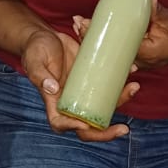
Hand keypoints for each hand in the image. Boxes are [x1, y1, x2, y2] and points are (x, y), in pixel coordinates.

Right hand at [20, 27, 132, 142]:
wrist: (45, 36)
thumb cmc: (35, 49)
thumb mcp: (34, 60)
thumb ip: (39, 74)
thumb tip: (52, 88)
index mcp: (53, 101)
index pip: (61, 123)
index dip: (74, 128)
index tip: (85, 124)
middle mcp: (70, 101)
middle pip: (88, 124)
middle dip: (106, 132)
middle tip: (123, 129)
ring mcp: (84, 91)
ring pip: (104, 105)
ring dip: (121, 100)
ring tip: (134, 87)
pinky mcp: (94, 77)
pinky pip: (110, 85)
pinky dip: (122, 80)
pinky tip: (132, 69)